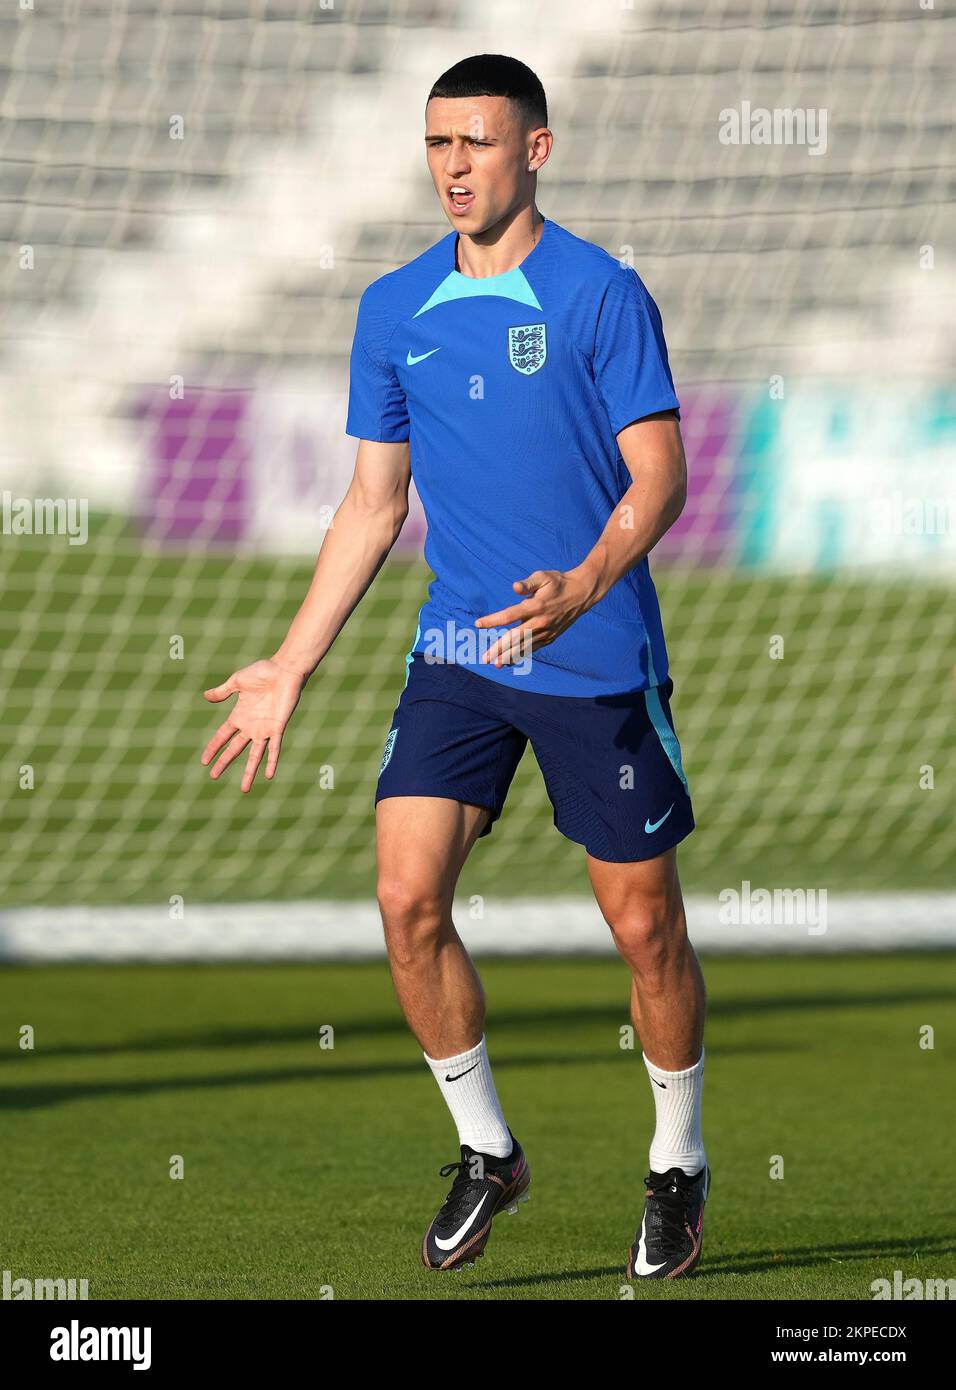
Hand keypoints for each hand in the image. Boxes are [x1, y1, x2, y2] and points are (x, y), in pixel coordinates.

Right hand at [201, 657, 306, 791]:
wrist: (284, 670)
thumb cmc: (263, 672)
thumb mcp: (237, 682)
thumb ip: (222, 692)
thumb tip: (205, 696)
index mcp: (239, 716)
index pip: (222, 736)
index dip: (213, 748)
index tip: (204, 761)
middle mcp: (251, 726)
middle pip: (234, 749)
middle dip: (224, 763)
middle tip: (213, 777)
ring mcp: (264, 729)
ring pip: (254, 756)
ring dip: (249, 772)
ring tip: (244, 789)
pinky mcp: (277, 728)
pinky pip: (274, 749)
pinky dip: (271, 762)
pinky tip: (268, 775)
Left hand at [475, 568, 595, 666]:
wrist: (582, 594)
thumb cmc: (559, 582)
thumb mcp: (543, 576)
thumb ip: (528, 583)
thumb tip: (514, 587)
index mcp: (536, 606)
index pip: (509, 615)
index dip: (492, 620)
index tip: (478, 624)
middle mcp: (540, 622)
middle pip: (515, 637)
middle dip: (499, 648)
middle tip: (485, 658)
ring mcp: (546, 632)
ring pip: (524, 647)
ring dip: (509, 656)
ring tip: (496, 664)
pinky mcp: (551, 637)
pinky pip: (533, 649)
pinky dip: (522, 655)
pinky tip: (510, 661)